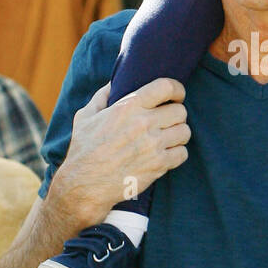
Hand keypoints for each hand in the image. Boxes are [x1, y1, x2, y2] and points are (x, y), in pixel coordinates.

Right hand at [50, 78, 190, 227]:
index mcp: (128, 106)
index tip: (176, 95)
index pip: (166, 87)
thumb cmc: (83, 149)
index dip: (177, 89)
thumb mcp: (86, 116)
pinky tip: (166, 154)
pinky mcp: (158, 165)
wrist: (84, 184)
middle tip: (168, 121)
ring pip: (184, 132)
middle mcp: (144, 123)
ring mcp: (153, 145)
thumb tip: (114, 82)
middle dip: (176, 115)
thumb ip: (102, 96)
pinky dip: (177, 154)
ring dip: (178, 134)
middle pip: (180, 111)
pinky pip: (182, 153)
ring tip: (168, 138)